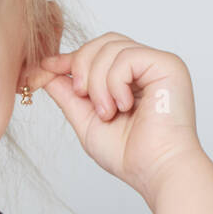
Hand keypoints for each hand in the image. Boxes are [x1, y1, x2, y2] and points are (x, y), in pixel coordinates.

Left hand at [36, 32, 203, 203]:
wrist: (156, 171)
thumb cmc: (129, 154)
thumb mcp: (86, 119)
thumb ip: (67, 94)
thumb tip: (45, 70)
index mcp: (130, 78)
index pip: (97, 52)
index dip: (69, 58)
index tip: (44, 69)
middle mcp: (145, 66)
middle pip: (102, 42)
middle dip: (81, 66)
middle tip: (81, 96)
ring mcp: (158, 63)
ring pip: (111, 47)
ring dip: (98, 82)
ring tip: (106, 112)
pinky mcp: (168, 65)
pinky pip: (126, 57)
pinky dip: (115, 82)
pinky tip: (123, 106)